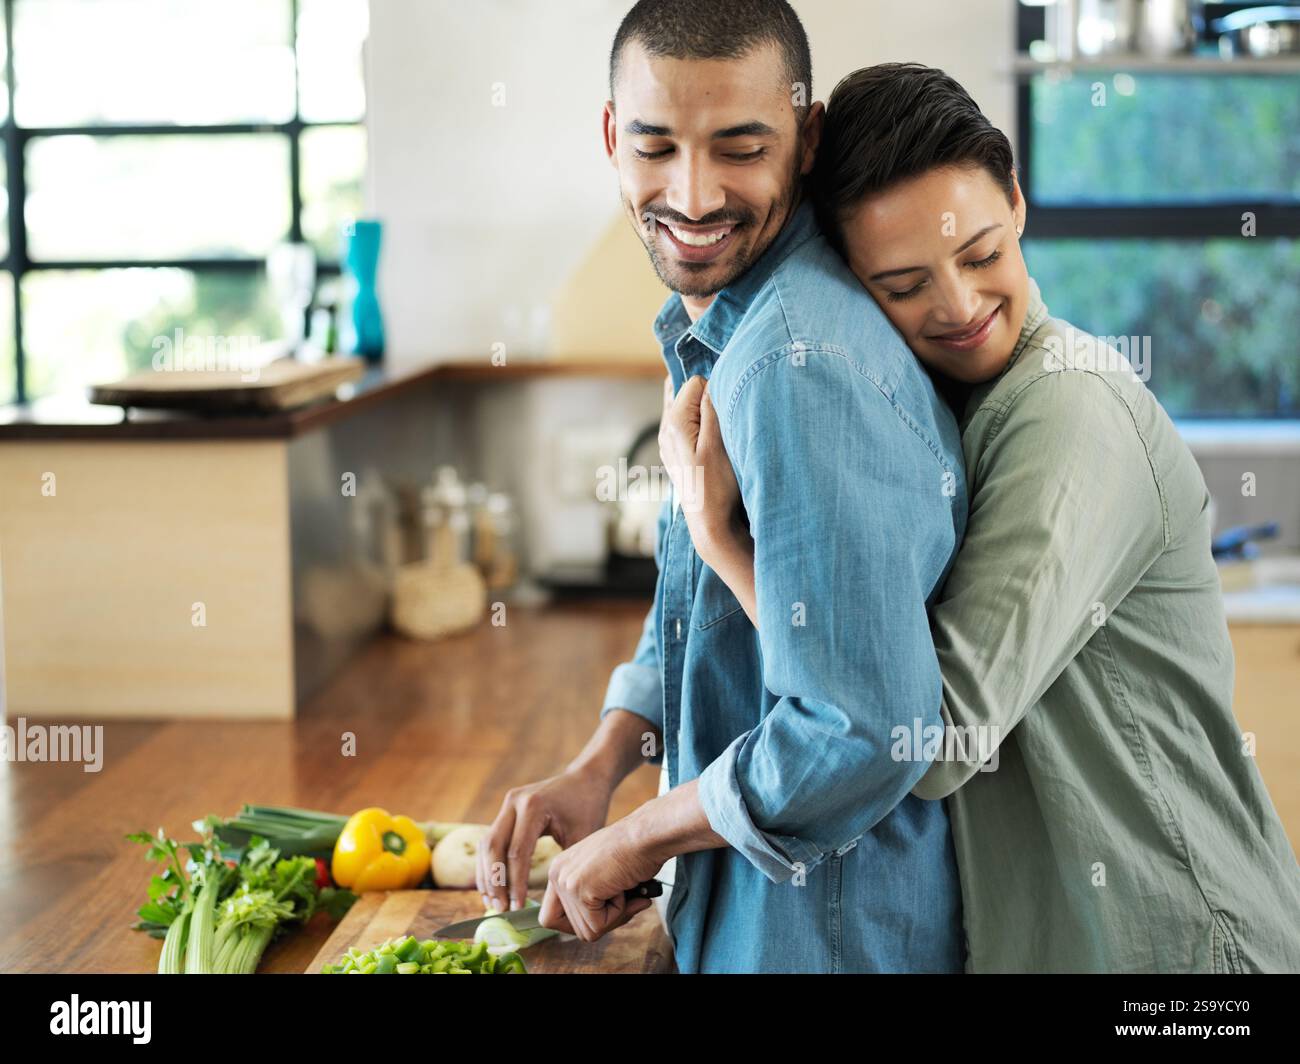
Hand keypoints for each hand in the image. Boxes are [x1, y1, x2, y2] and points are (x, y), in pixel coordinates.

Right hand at [478, 768, 612, 912]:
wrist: (586, 779)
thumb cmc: (588, 808)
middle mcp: (514, 802)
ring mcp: (507, 804)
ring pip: (487, 844)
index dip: (515, 882)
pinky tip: (494, 887)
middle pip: (493, 847)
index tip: (517, 906)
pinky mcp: (506, 810)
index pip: (516, 852)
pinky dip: (490, 864)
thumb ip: (562, 865)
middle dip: (495, 882)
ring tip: (493, 903)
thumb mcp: (581, 837)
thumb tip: (546, 903)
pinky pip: (492, 840)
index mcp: (533, 807)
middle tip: (501, 909)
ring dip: (487, 875)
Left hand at [537, 817, 660, 941]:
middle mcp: (557, 874)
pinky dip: (618, 913)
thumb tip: (598, 927)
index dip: (577, 924)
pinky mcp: (578, 888)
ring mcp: (565, 881)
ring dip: (613, 916)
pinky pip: (598, 925)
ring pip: (587, 931)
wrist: (648, 834)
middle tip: (624, 903)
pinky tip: (623, 887)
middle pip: (571, 928)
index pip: (551, 916)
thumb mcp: (606, 875)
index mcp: (560, 868)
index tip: (600, 916)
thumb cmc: (636, 850)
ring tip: (623, 888)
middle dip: (603, 922)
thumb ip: (596, 899)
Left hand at [658, 374, 744, 560]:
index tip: (725, 412)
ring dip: (703, 411)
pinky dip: (698, 423)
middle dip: (705, 397)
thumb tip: (709, 381)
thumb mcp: (719, 443)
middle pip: (686, 391)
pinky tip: (709, 441)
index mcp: (674, 423)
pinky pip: (685, 422)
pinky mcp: (675, 450)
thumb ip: (711, 409)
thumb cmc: (717, 485)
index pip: (694, 382)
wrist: (709, 522)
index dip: (714, 390)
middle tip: (722, 421)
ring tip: (717, 433)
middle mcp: (665, 429)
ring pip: (685, 406)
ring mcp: (668, 440)